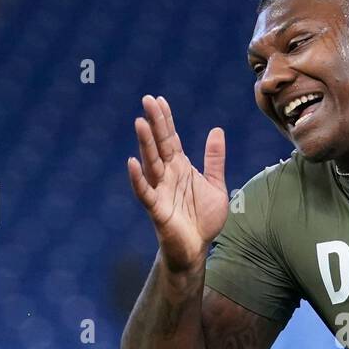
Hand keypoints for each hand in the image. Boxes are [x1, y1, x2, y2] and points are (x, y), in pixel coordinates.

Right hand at [127, 94, 228, 271]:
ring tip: (140, 122)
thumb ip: (214, 160)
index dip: (165, 120)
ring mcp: (160, 191)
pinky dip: (138, 178)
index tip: (158, 99)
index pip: (171, 138)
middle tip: (147, 99)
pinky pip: (145, 192)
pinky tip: (131, 163)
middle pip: (159, 145)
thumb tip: (216, 130)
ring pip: (151, 163)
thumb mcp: (216, 185)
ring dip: (145, 144)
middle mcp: (167, 175)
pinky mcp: (157, 210)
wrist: (197, 249)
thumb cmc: (203, 219)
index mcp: (180, 167)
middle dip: (154, 123)